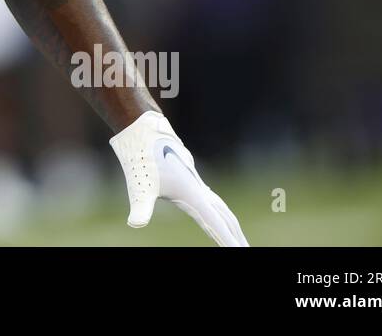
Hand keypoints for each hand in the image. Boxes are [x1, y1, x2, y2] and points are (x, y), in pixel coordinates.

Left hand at [109, 110, 248, 245]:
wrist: (143, 129)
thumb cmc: (142, 157)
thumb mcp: (140, 186)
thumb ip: (140, 207)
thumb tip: (134, 223)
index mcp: (193, 195)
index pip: (216, 224)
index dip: (229, 241)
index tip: (242, 252)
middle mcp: (199, 190)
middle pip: (225, 218)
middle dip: (237, 237)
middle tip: (247, 251)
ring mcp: (196, 183)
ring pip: (221, 208)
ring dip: (231, 224)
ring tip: (238, 239)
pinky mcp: (190, 178)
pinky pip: (212, 200)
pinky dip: (220, 212)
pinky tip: (216, 212)